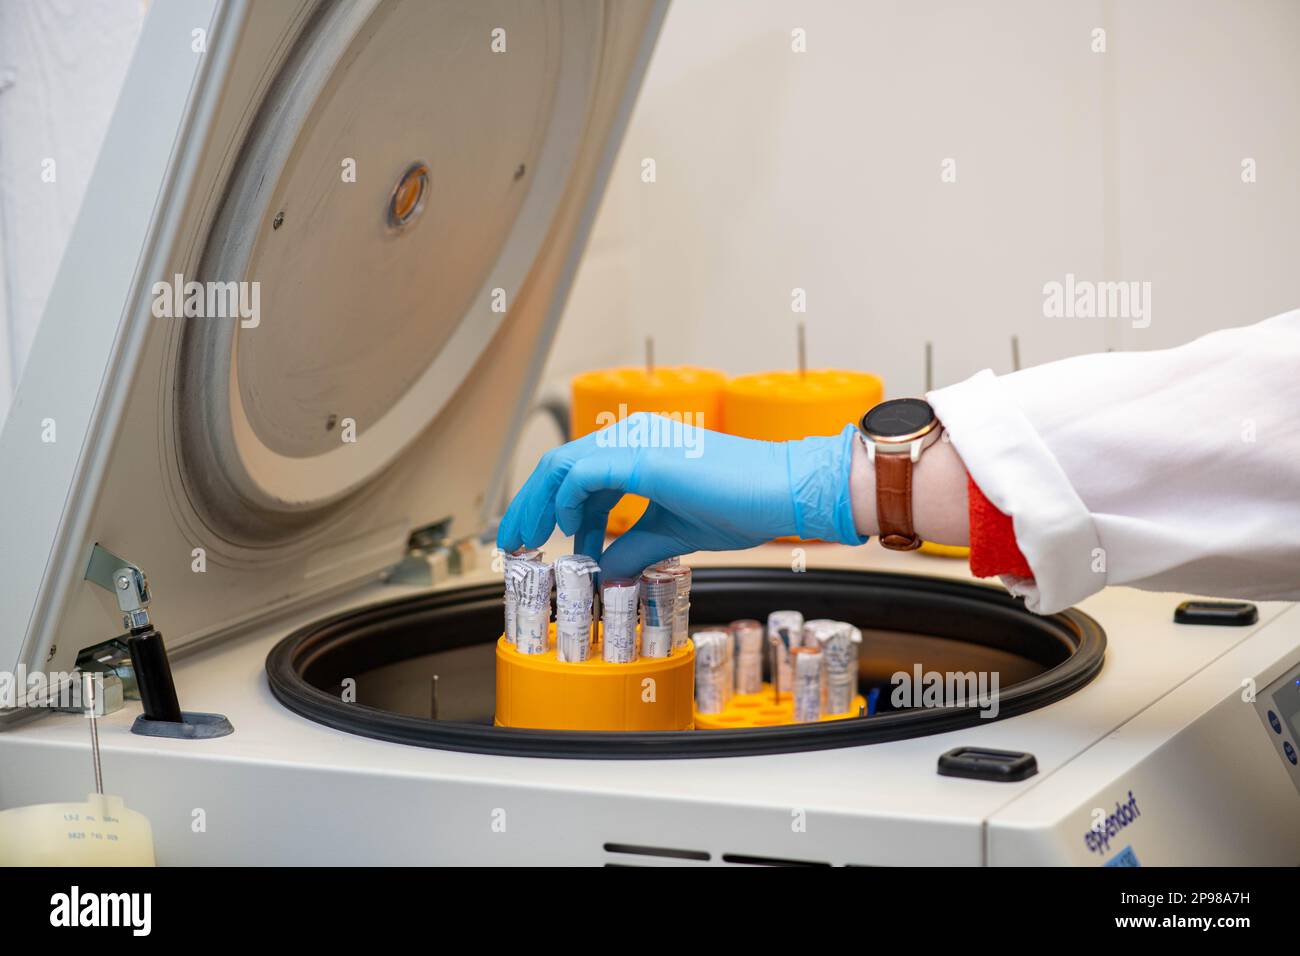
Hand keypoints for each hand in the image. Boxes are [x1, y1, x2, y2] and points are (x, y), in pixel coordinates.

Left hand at [496, 412, 865, 578]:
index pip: (577, 473)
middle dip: (530, 506)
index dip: (550, 508)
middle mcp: (632, 438)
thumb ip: (632, 547)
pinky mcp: (643, 457)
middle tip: (512, 542)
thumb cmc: (742, 504)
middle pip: (559, 465)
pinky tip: (566, 531)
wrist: (783, 492)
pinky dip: (564, 501)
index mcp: (639, 451)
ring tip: (525, 540)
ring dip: (536, 504)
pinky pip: (582, 473)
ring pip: (561, 465)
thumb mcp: (672, 533)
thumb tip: (600, 571)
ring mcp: (636, 442)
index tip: (540, 542)